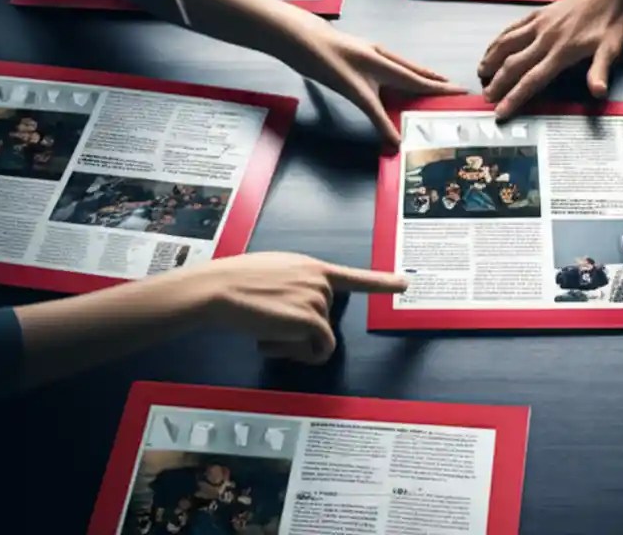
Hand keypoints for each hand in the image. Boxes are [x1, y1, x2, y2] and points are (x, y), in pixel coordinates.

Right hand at [201, 252, 407, 363]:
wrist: (219, 290)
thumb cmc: (235, 282)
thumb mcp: (273, 272)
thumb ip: (295, 285)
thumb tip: (298, 307)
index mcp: (312, 267)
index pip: (354, 277)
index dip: (381, 282)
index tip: (404, 284)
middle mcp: (321, 282)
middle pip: (324, 320)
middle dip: (298, 331)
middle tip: (266, 321)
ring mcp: (318, 300)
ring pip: (318, 338)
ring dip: (292, 343)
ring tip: (263, 326)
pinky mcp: (312, 320)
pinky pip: (320, 349)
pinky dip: (299, 354)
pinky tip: (271, 341)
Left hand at [301, 27, 466, 146]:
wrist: (300, 39)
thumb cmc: (326, 61)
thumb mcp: (354, 94)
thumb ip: (377, 118)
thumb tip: (396, 141)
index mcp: (386, 64)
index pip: (421, 80)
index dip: (442, 88)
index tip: (462, 91)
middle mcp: (382, 56)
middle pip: (416, 71)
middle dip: (435, 81)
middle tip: (452, 89)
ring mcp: (370, 54)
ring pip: (402, 67)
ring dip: (419, 77)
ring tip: (431, 85)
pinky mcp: (359, 55)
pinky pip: (389, 66)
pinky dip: (401, 75)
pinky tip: (394, 81)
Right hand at [479, 0, 622, 120]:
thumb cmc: (610, 20)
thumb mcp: (611, 49)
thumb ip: (600, 71)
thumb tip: (598, 91)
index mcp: (562, 51)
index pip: (532, 80)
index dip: (515, 97)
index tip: (501, 110)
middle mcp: (546, 38)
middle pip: (514, 64)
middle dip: (498, 83)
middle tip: (486, 97)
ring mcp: (539, 25)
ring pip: (507, 44)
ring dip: (492, 59)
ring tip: (481, 73)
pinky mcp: (537, 14)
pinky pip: (512, 28)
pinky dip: (499, 39)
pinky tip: (492, 47)